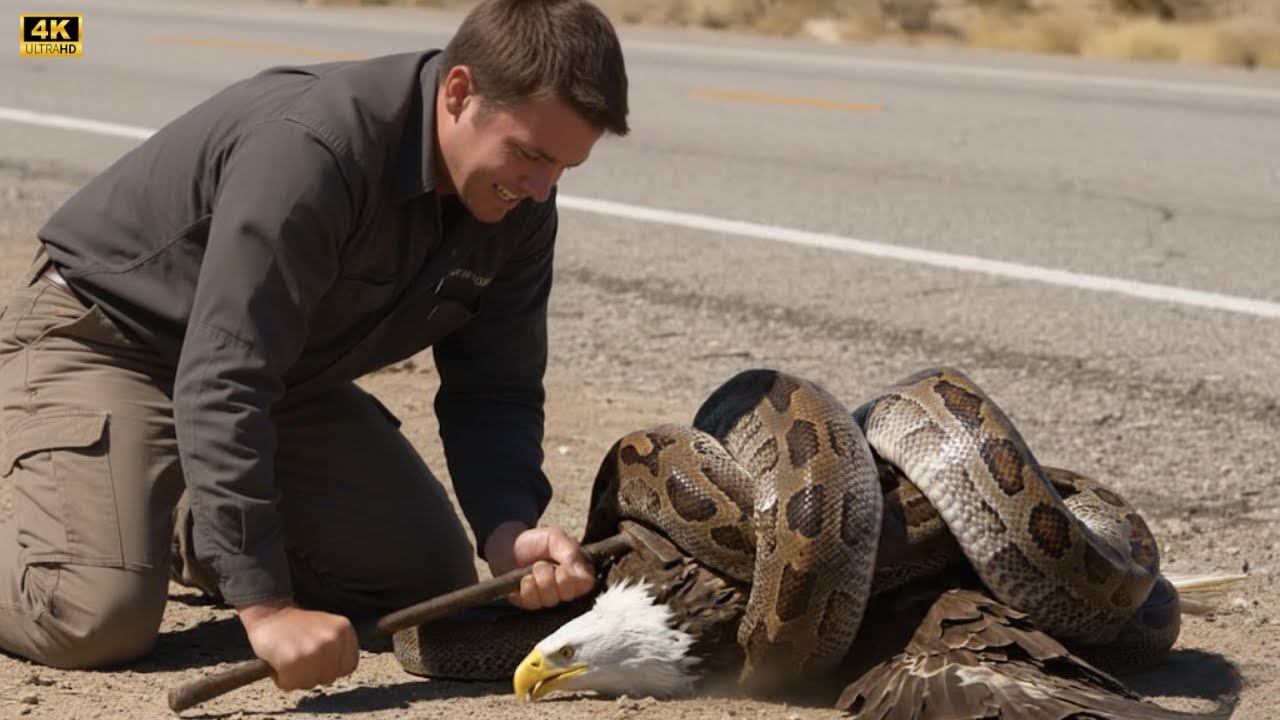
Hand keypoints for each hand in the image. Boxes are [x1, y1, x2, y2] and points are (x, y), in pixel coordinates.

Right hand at [236, 599, 359, 690]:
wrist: (268, 613)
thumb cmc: (297, 626)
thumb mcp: (327, 628)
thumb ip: (338, 649)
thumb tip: (336, 673)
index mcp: (344, 629)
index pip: (348, 667)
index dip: (331, 669)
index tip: (317, 660)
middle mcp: (332, 639)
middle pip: (329, 678)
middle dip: (313, 674)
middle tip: (300, 658)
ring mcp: (313, 650)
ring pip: (311, 683)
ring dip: (297, 678)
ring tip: (289, 659)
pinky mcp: (293, 660)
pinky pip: (291, 684)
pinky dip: (283, 679)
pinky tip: (279, 663)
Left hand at [484, 521, 595, 609]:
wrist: (508, 546)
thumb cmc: (535, 542)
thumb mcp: (554, 538)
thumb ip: (570, 552)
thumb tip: (585, 576)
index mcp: (578, 573)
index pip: (586, 585)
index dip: (572, 576)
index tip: (561, 565)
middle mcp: (566, 589)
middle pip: (567, 594)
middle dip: (551, 576)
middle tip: (542, 563)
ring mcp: (549, 599)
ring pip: (549, 599)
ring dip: (538, 580)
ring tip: (532, 569)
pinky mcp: (531, 604)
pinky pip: (532, 603)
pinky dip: (526, 587)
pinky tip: (524, 579)